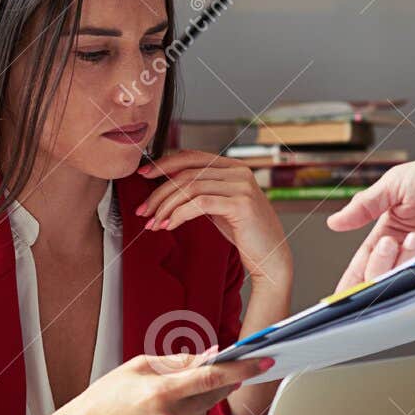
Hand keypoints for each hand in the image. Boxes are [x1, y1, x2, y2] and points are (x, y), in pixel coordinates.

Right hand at [70, 354, 271, 414]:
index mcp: (161, 391)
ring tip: (168, 396)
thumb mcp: (141, 366)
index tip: (262, 362)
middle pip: (213, 395)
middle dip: (223, 381)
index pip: (211, 378)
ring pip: (203, 411)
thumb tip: (212, 355)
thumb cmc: (111, 394)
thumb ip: (180, 361)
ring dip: (198, 400)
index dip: (240, 370)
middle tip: (229, 369)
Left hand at [138, 150, 292, 291]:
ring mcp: (242, 187)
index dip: (165, 163)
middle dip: (159, 192)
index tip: (144, 176)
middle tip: (143, 210)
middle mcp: (239, 172)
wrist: (271, 258)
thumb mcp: (220, 207)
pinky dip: (179, 214)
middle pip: (187, 173)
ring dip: (166, 206)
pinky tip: (169, 226)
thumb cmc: (245, 234)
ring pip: (190, 188)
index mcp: (234, 168)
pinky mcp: (241, 205)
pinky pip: (200, 203)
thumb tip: (166, 186)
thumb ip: (202, 192)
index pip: (192, 156)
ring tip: (153, 223)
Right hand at [324, 154, 414, 290]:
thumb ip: (365, 205)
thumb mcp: (397, 184)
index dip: (351, 282)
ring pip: (402, 281)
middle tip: (392, 242)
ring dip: (406, 259)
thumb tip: (334, 223)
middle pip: (379, 278)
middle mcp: (406, 252)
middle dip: (380, 263)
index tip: (340, 297)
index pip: (363, 264)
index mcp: (388, 233)